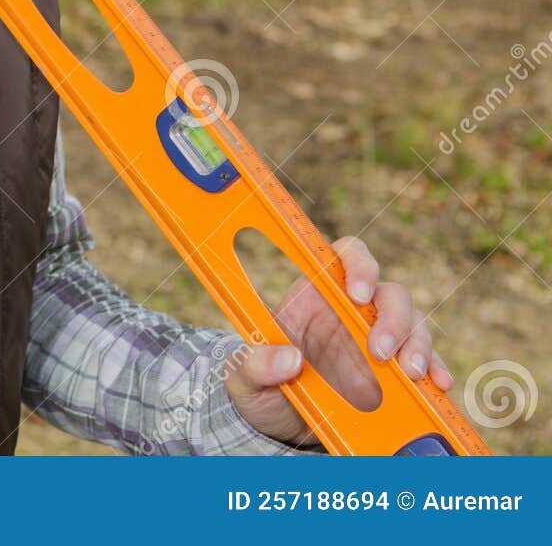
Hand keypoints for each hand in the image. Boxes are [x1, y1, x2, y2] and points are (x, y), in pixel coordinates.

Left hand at [223, 236, 455, 446]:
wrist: (278, 428)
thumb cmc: (259, 387)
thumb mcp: (244, 377)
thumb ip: (256, 364)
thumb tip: (288, 359)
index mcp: (313, 295)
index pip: (344, 255)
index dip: (358, 264)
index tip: (358, 292)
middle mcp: (350, 311)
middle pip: (388, 293)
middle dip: (392, 318)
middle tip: (380, 351)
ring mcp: (376, 341)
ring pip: (413, 325)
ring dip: (417, 345)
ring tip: (411, 373)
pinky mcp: (394, 373)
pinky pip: (425, 364)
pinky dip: (436, 371)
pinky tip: (438, 385)